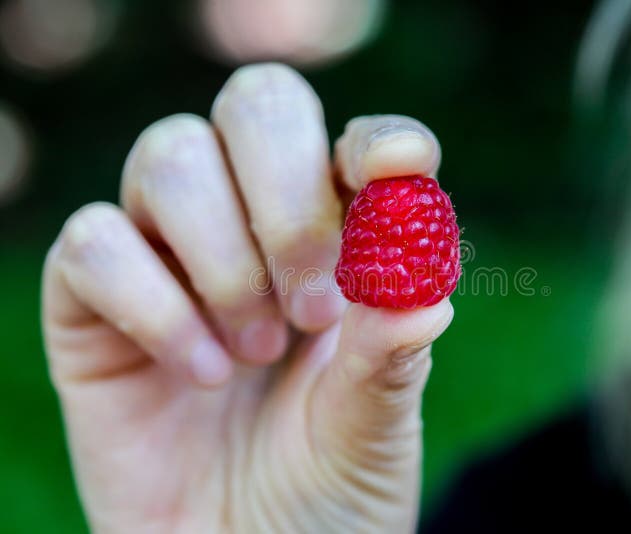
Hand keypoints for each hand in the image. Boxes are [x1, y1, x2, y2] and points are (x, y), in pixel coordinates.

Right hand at [42, 63, 451, 532]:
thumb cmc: (324, 494)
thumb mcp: (374, 430)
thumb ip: (391, 358)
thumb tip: (421, 294)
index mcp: (342, 243)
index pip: (356, 144)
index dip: (378, 144)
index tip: (395, 169)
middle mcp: (254, 227)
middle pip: (257, 107)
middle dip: (289, 197)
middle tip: (317, 303)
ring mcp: (170, 257)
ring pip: (171, 157)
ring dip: (224, 259)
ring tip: (259, 350)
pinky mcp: (93, 304)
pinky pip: (94, 243)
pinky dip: (151, 304)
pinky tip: (200, 373)